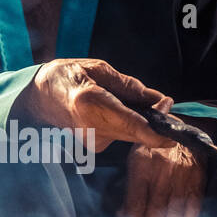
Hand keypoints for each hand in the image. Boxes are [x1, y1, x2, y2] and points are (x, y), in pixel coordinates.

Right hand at [16, 59, 175, 152]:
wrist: (40, 97)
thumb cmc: (67, 77)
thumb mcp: (98, 69)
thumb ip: (129, 86)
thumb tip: (158, 98)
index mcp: (91, 104)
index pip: (132, 126)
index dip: (159, 131)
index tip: (175, 127)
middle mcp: (93, 129)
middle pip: (138, 133)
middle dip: (158, 120)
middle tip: (163, 101)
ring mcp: (94, 141)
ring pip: (133, 134)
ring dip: (145, 121)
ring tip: (139, 101)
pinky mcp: (97, 146)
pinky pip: (124, 135)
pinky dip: (132, 124)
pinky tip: (122, 110)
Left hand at [118, 142, 205, 216]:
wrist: (184, 133)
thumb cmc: (153, 150)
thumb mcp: (135, 163)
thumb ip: (130, 191)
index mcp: (143, 166)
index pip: (138, 202)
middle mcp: (163, 173)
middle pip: (157, 213)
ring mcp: (182, 178)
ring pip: (175, 215)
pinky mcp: (197, 182)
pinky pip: (192, 210)